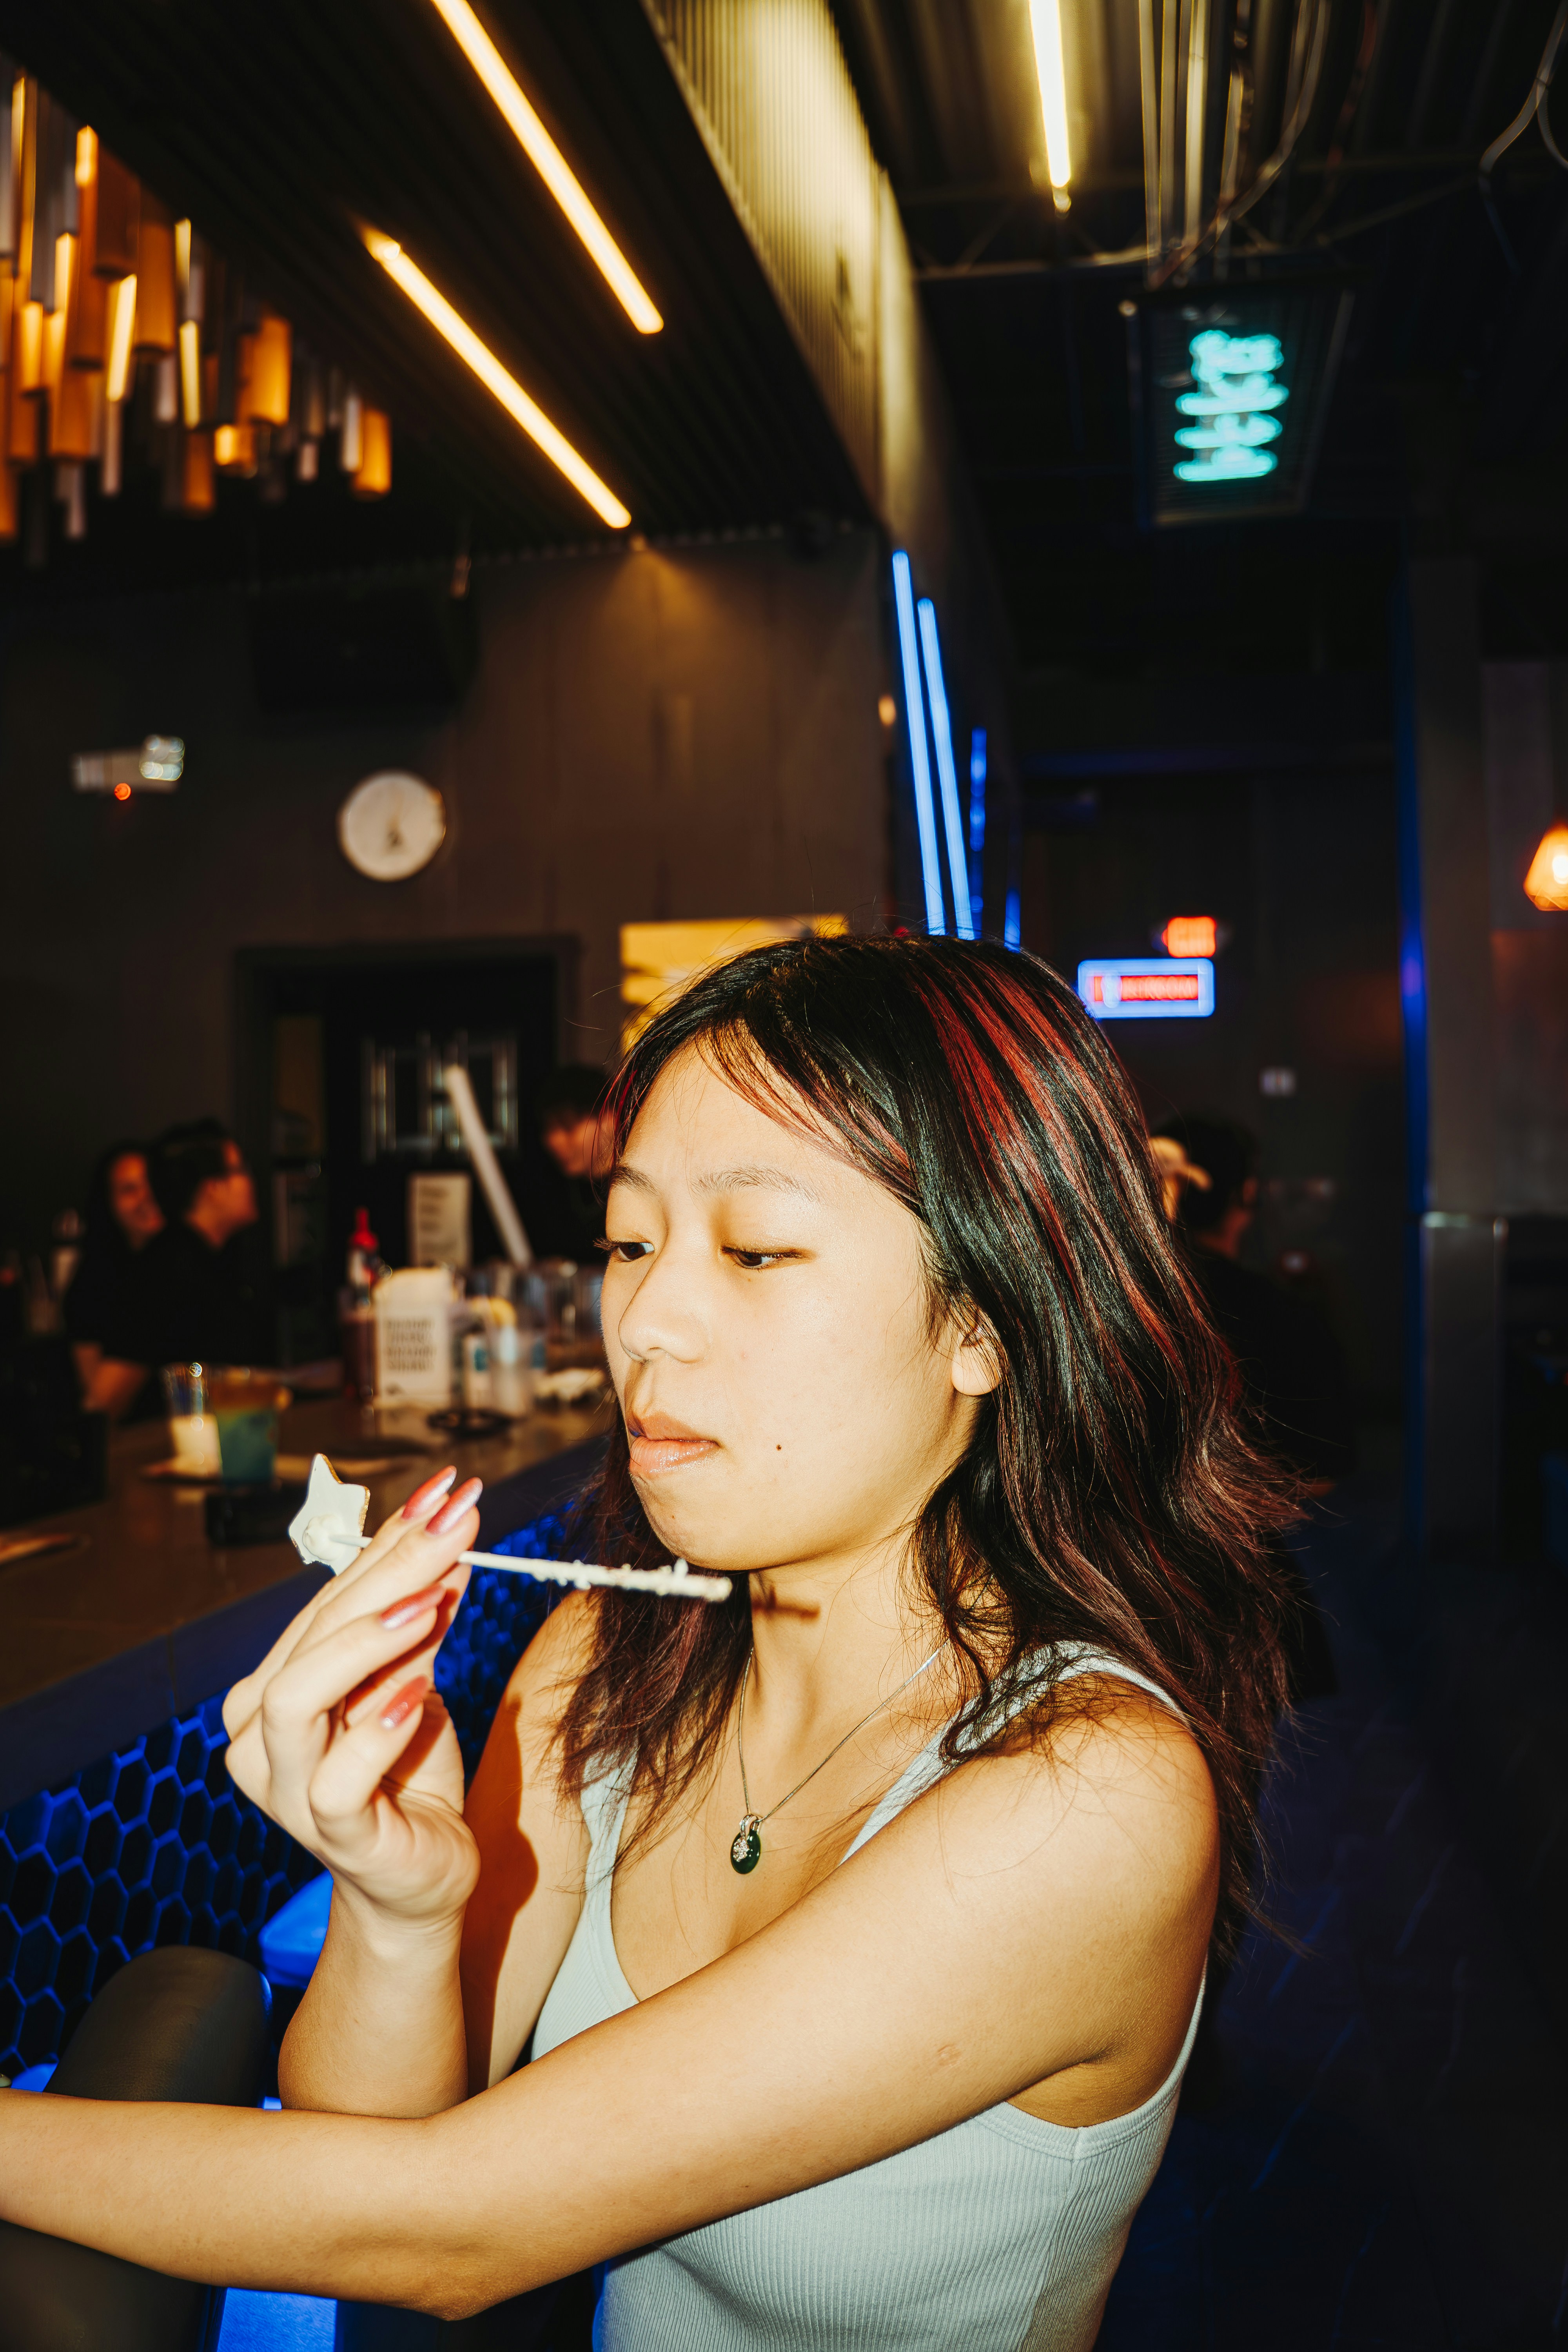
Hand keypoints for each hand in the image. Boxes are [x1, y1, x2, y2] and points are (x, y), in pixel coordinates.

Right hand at [223, 1468, 484, 1934]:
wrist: (423, 1876)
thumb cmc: (409, 1773)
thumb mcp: (417, 1680)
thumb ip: (421, 1617)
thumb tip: (449, 1533)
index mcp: (271, 1690)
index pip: (325, 1600)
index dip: (384, 1542)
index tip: (443, 1493)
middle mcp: (258, 1737)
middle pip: (313, 1635)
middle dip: (387, 1570)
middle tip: (454, 1523)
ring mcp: (286, 1788)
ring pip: (294, 1698)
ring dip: (362, 1641)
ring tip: (430, 1602)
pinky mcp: (329, 1832)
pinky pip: (336, 1777)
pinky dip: (377, 1730)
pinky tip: (419, 1695)